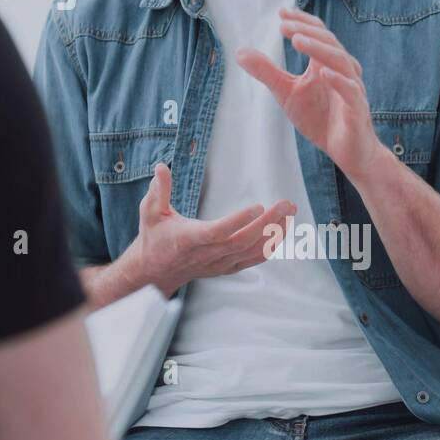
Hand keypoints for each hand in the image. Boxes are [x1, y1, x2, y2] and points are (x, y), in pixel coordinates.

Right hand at [129, 161, 295, 298]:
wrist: (154, 272)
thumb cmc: (154, 238)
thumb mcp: (150, 211)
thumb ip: (159, 190)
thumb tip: (162, 167)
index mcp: (189, 239)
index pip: (217, 232)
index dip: (238, 221)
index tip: (256, 206)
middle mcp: (207, 254)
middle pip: (242, 241)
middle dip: (267, 223)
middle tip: (285, 204)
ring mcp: (219, 263)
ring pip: (252, 251)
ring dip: (274, 232)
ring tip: (288, 212)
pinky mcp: (226, 268)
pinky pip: (252, 260)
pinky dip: (270, 247)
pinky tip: (282, 231)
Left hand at [235, 6, 385, 182]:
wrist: (349, 153)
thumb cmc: (321, 119)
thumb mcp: (287, 93)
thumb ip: (267, 72)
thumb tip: (239, 51)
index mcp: (327, 63)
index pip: (319, 35)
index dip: (302, 22)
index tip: (281, 13)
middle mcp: (343, 71)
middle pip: (329, 43)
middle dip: (306, 31)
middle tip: (283, 24)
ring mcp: (352, 90)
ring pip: (341, 62)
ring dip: (319, 49)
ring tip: (298, 40)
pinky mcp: (357, 111)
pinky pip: (350, 92)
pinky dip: (338, 80)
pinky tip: (323, 73)